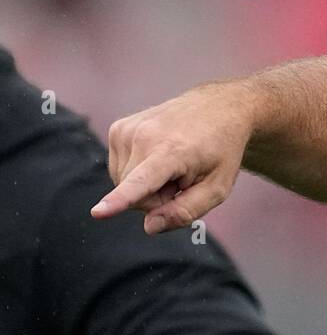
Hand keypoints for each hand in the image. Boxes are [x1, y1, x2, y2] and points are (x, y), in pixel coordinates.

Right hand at [91, 80, 256, 233]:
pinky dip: (138, 170)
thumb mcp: (218, 187)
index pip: (141, 182)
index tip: (97, 213)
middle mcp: (144, 136)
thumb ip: (186, 211)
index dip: (118, 200)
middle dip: (158, 198)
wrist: (217, 107)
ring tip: (172, 164)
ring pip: (123, 184)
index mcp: (172, 151)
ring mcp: (127, 130)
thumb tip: (150, 226)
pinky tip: (158, 156)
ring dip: (148, 184)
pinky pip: (119, 170)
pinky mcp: (118, 128)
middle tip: (183, 178)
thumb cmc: (220, 151)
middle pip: (136, 196)